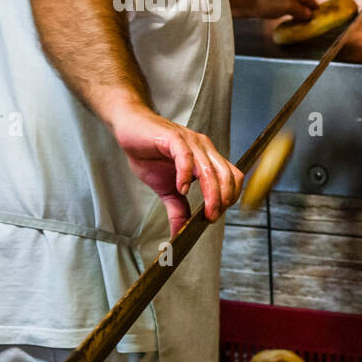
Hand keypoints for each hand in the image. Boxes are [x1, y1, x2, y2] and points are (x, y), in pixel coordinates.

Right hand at [109, 104, 243, 235]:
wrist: (129, 128)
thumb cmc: (148, 153)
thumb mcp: (165, 188)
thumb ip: (176, 208)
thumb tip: (178, 234)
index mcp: (206, 158)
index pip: (232, 177)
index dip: (230, 197)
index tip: (216, 214)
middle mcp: (203, 148)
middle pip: (225, 175)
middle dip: (222, 200)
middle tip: (211, 217)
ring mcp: (189, 141)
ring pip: (210, 169)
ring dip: (211, 193)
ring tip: (205, 211)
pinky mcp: (173, 137)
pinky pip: (186, 157)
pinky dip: (187, 175)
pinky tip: (182, 188)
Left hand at [245, 0, 317, 20]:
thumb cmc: (265, 0)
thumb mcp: (287, 6)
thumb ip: (299, 10)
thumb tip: (309, 14)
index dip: (313, 3)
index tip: (320, 10)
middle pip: (296, 0)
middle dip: (304, 7)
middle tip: (310, 18)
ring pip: (286, 4)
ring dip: (293, 11)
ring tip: (297, 21)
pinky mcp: (261, 4)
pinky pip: (276, 9)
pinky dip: (282, 14)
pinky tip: (279, 19)